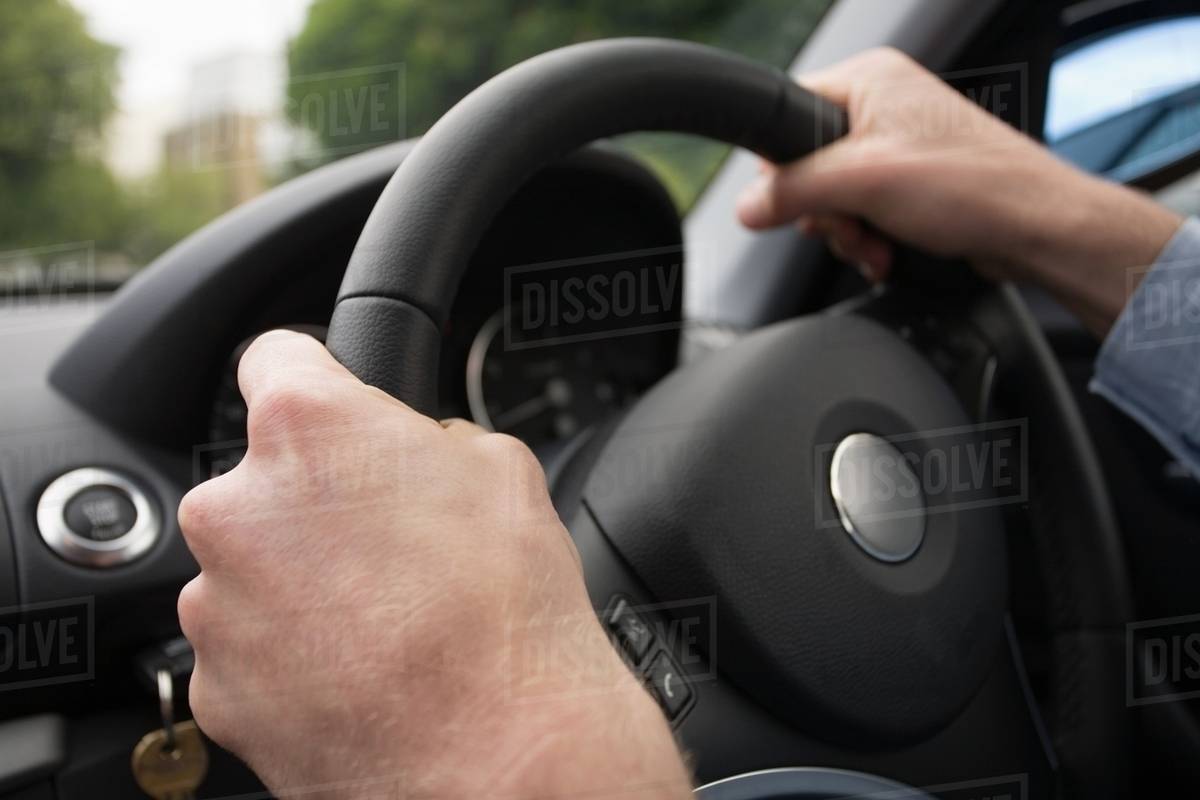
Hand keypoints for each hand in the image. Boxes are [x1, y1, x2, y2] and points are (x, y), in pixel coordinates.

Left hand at [177, 330, 690, 799]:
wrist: (502, 757)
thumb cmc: (510, 614)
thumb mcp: (503, 471)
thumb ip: (432, 439)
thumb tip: (420, 450)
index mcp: (304, 429)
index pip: (274, 358)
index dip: (314, 378)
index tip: (328, 402)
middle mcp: (237, 509)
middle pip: (261, 479)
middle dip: (314, 499)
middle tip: (387, 540)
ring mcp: (217, 606)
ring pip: (251, 567)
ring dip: (300, 580)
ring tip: (385, 617)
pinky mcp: (216, 688)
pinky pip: (247, 645)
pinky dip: (289, 651)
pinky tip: (361, 667)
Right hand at [736, 47, 1182, 335]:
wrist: (1034, 228)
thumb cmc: (974, 186)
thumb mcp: (863, 182)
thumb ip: (794, 190)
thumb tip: (748, 206)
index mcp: (869, 79)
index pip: (787, 116)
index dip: (784, 167)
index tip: (798, 200)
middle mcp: (882, 105)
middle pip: (806, 165)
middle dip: (823, 211)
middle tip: (848, 226)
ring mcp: (897, 144)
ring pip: (832, 195)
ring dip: (845, 232)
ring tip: (874, 244)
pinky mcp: (909, 181)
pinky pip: (861, 211)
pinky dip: (866, 238)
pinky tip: (885, 251)